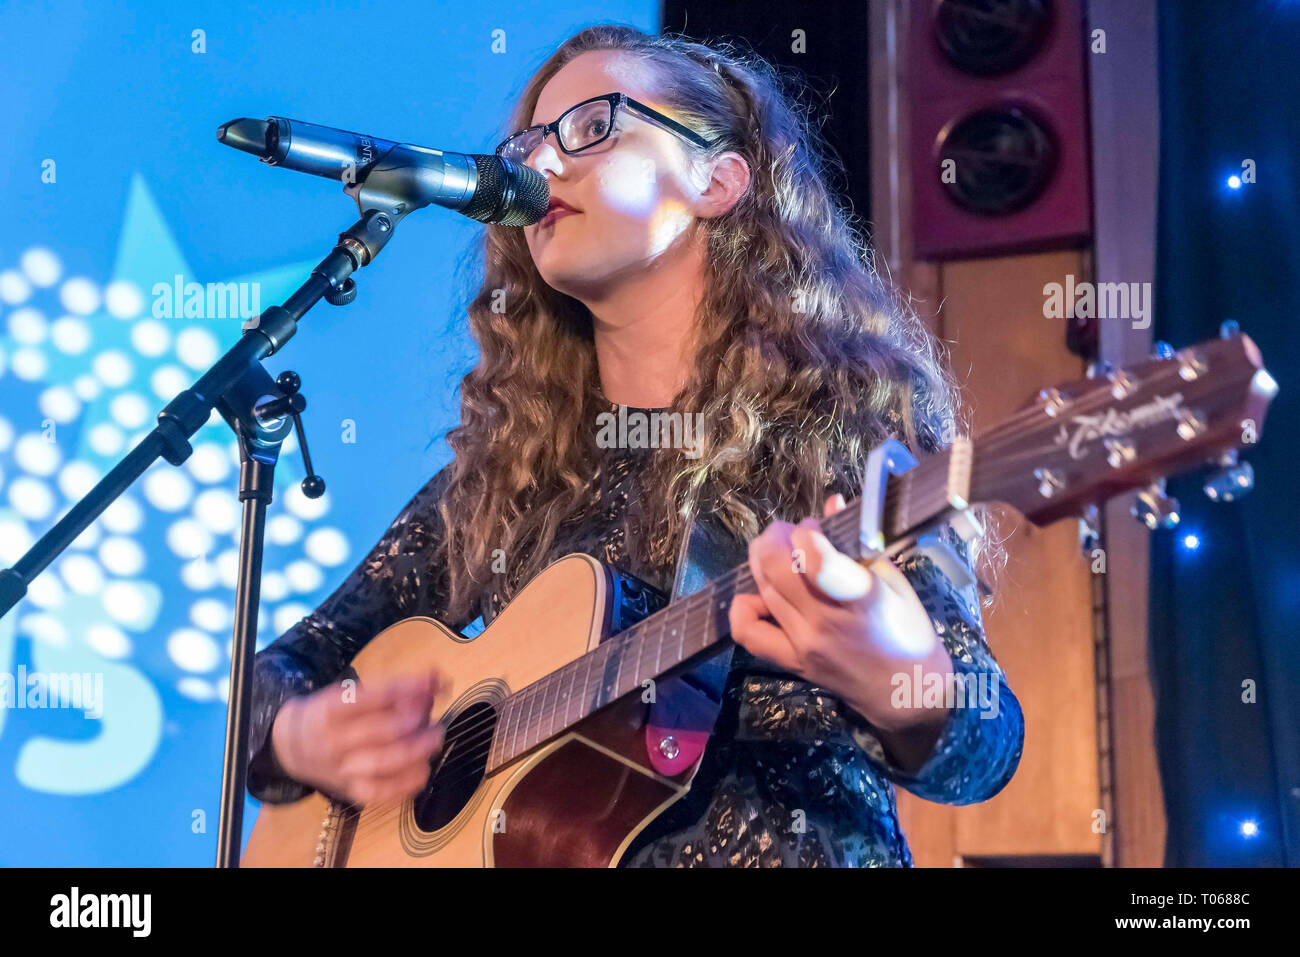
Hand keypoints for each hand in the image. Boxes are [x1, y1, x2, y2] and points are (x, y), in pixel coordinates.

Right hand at [271, 669, 445, 805]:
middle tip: (432, 714)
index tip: (430, 683)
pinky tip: (424, 767)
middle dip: (414, 720)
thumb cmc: (330, 715)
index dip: (406, 690)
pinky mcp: (351, 791)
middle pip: (379, 731)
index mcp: (331, 710)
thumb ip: (390, 690)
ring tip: (434, 737)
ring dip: (416, 750)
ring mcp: (342, 769)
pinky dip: (408, 782)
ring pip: (382, 763)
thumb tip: (432, 681)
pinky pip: (382, 792)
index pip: (371, 698)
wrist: (292, 747)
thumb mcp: (348, 694)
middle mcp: (334, 741)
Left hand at [728, 495, 954, 762]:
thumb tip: (832, 502)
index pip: (815, 559)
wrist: (905, 692)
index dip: (805, 532)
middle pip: (776, 568)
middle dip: (776, 538)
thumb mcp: (893, 580)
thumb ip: (858, 542)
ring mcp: (803, 644)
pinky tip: (760, 595)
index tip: (812, 525)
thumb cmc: (908, 631)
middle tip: (788, 532)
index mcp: (860, 599)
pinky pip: (749, 632)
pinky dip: (745, 607)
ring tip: (778, 554)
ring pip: (762, 590)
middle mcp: (825, 622)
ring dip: (763, 562)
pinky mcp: (790, 661)